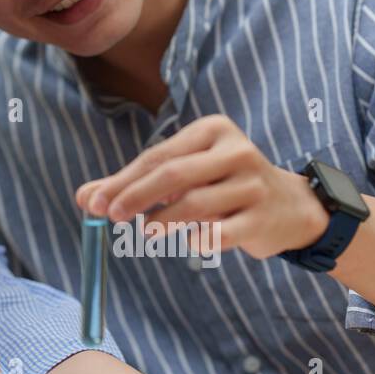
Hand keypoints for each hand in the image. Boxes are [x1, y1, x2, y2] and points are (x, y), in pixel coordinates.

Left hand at [73, 115, 329, 259]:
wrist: (289, 208)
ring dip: (163, 221)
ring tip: (145, 232)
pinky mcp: (261, 219)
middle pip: (174, 174)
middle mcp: (236, 152)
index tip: (95, 203)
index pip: (159, 156)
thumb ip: (135, 185)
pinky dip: (198, 240)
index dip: (123, 181)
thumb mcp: (186, 176)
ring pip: (196, 204)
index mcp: (214, 131)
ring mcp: (252, 185)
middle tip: (112, 217)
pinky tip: (187, 242)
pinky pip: (220, 233)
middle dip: (136, 197)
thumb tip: (84, 198)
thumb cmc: (225, 187)